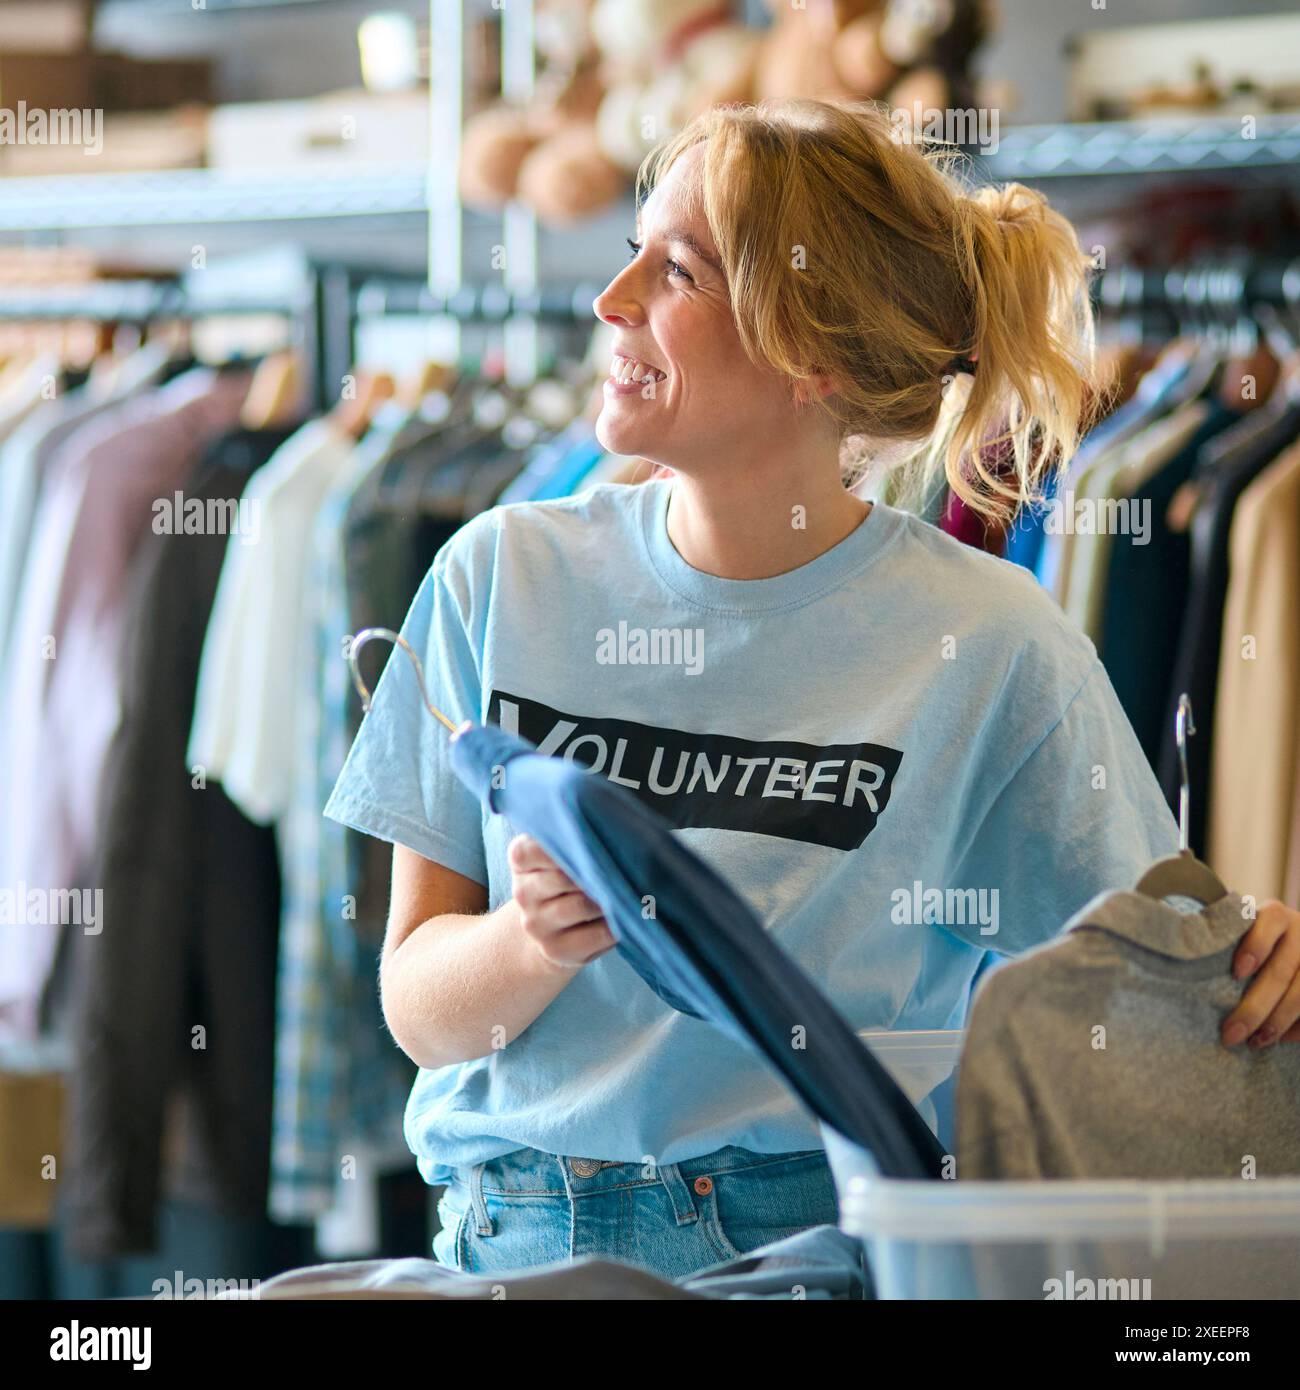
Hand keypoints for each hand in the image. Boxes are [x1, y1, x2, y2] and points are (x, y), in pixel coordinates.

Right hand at [508, 834, 615, 970]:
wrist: (550, 928)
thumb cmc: (566, 878)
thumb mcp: (559, 854)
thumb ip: (575, 839)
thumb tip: (616, 835)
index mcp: (522, 861)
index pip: (531, 848)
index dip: (563, 844)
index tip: (588, 843)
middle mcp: (523, 893)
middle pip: (563, 877)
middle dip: (595, 872)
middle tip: (618, 867)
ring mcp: (537, 924)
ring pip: (582, 905)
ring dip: (608, 899)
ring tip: (623, 891)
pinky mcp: (557, 949)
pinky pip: (598, 934)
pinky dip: (617, 924)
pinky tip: (623, 916)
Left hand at [1223, 899, 1299, 1046]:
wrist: (1293, 944)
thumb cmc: (1249, 939)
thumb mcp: (1240, 931)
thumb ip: (1223, 941)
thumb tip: (1182, 964)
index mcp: (1276, 915)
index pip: (1271, 921)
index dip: (1255, 946)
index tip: (1236, 973)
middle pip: (1281, 971)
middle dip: (1254, 1007)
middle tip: (1230, 1034)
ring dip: (1277, 1022)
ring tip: (1255, 1042)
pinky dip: (1299, 1028)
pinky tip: (1281, 1040)